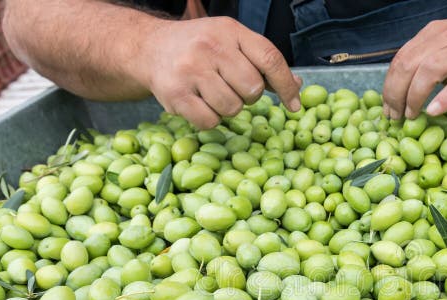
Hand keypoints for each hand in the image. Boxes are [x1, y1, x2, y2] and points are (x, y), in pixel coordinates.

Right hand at [135, 17, 300, 127]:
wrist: (150, 48)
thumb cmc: (200, 48)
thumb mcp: (231, 42)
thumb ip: (262, 63)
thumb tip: (297, 85)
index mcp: (230, 31)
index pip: (270, 58)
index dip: (287, 86)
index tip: (294, 105)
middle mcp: (211, 46)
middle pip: (253, 88)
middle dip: (249, 96)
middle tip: (233, 88)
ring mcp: (191, 69)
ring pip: (233, 108)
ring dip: (228, 108)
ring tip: (213, 94)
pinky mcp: (175, 94)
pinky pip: (210, 121)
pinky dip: (210, 119)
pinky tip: (199, 103)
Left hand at [382, 10, 446, 119]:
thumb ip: (427, 61)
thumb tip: (404, 90)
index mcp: (432, 35)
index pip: (401, 59)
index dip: (389, 86)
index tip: (388, 108)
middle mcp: (445, 39)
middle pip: (410, 66)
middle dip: (397, 94)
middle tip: (395, 117)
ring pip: (430, 71)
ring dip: (415, 96)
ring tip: (411, 116)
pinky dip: (445, 97)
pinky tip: (434, 111)